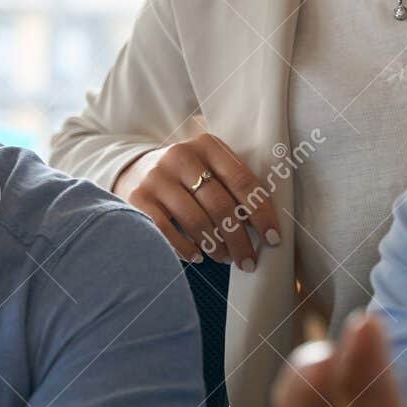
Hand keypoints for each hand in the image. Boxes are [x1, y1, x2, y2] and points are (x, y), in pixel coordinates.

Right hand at [113, 134, 280, 268]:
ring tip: (225, 258)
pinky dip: (187, 248)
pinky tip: (198, 256)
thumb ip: (233, 185)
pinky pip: (168, 231)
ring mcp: (157, 177)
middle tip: (249, 261)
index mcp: (207, 145)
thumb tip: (262, 226)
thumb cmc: (186, 175)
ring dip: (216, 247)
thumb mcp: (209, 165)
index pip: (243, 181)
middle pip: (221, 206)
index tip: (273, 238)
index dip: (261, 213)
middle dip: (239, 240)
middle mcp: (181, 156)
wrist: (133, 168)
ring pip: (196, 221)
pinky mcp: (138, 197)